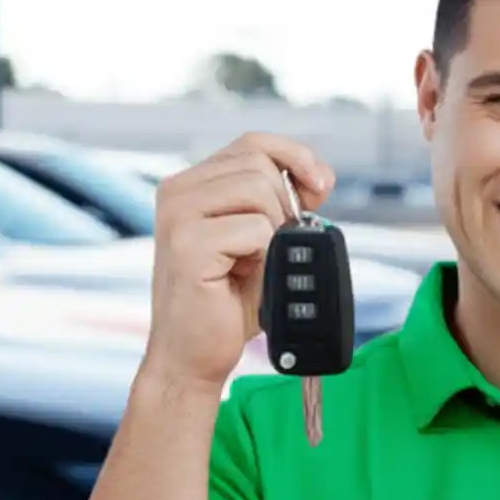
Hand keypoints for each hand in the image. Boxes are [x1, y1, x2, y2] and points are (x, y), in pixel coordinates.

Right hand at [140, 132, 334, 391]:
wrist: (193, 356)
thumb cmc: (225, 301)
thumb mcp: (258, 240)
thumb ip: (275, 202)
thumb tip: (317, 179)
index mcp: (192, 185)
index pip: (253, 143)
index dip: (295, 156)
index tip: (322, 186)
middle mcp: (177, 192)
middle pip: (259, 163)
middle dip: (286, 203)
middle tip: (276, 245)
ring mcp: (178, 215)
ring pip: (259, 190)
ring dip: (274, 232)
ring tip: (254, 263)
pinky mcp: (187, 244)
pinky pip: (256, 229)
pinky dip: (264, 257)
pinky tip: (242, 278)